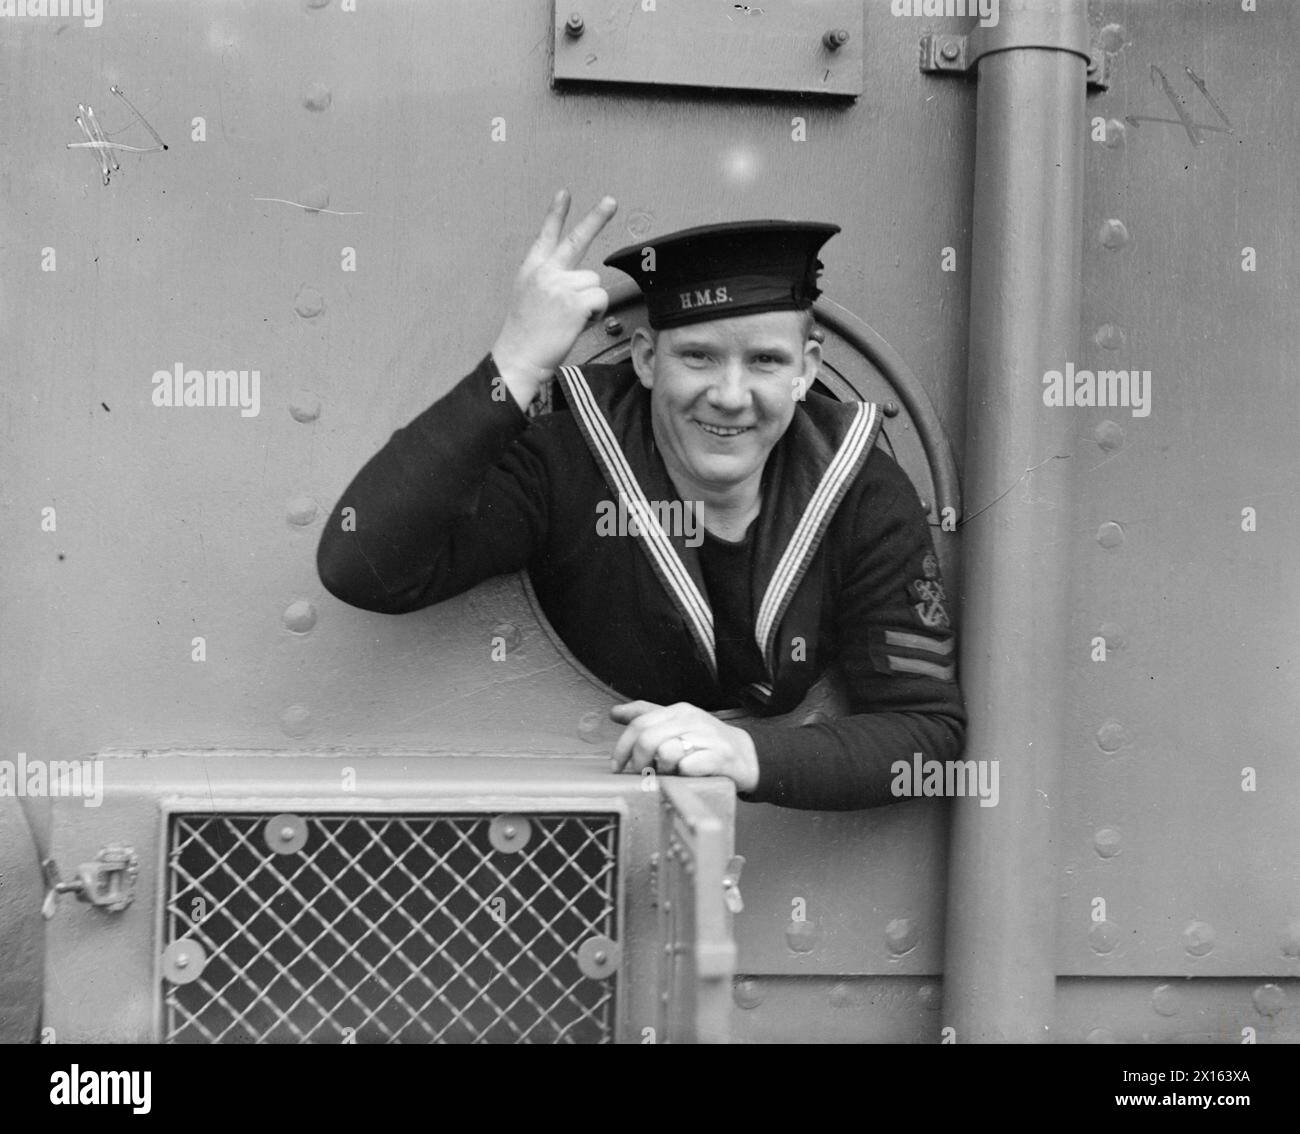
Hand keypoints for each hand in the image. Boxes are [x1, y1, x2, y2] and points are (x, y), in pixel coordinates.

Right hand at [491, 189, 616, 407]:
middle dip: (596, 218)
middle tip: (611, 201)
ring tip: (568, 318)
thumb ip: (548, 280)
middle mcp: (546, 272)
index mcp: (532, 270)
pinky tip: (576, 323)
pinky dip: (595, 314)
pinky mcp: (575, 302)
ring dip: (589, 302)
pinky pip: (600, 299)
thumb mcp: (528, 297)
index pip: (546, 236)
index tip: (564, 193)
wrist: (519, 357)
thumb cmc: (526, 334)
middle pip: (576, 240)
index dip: (556, 213)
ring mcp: (560, 285)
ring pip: (594, 283)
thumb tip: (579, 279)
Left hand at [609, 700, 759, 792]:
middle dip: (637, 762)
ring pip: (665, 752)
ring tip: (667, 775)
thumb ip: (646, 716)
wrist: (747, 756)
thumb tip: (614, 712)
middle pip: (647, 739)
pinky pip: (687, 767)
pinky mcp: (719, 757)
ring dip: (660, 770)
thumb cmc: (706, 742)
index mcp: (678, 711)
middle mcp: (692, 720)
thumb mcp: (677, 724)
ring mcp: (706, 737)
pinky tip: (686, 777)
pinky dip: (681, 776)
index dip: (622, 747)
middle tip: (640, 776)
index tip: (617, 766)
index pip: (639, 723)